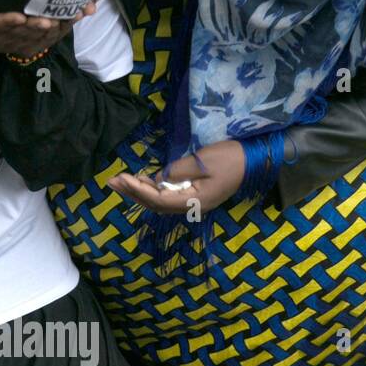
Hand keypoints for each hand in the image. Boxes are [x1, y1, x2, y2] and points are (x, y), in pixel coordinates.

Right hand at [0, 0, 95, 58]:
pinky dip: (63, 29)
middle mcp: (0, 41)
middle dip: (35, 27)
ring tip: (68, 16)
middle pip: (21, 34)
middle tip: (48, 20)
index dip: (6, 22)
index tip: (19, 17)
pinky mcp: (28, 46)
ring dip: (54, 28)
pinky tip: (77, 16)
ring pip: (38, 38)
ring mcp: (16, 45)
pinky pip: (48, 40)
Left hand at [108, 140, 245, 216]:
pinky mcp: (196, 195)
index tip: (122, 179)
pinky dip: (153, 190)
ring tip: (120, 183)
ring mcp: (195, 202)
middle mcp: (192, 207)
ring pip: (161, 202)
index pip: (159, 200)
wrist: (255, 159)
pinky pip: (169, 196)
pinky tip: (142, 182)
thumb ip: (178, 171)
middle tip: (111, 182)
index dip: (138, 190)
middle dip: (133, 193)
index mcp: (195, 201)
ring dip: (140, 192)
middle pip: (156, 204)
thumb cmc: (231, 158)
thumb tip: (157, 180)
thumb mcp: (202, 161)